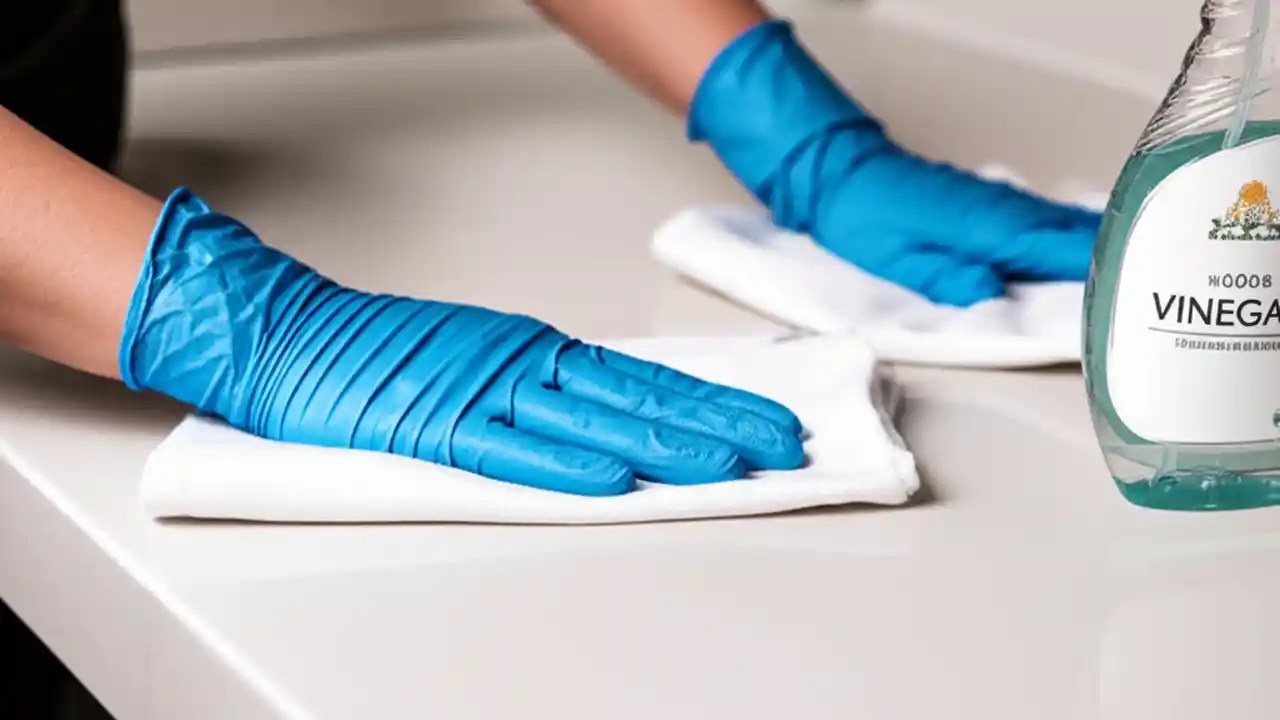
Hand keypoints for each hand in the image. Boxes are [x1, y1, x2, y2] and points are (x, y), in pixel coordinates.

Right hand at [120, 190, 804, 495]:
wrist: (294, 336)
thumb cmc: (386, 356)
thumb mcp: (486, 362)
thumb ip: (547, 393)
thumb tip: (618, 423)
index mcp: (540, 354)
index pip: (646, 382)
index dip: (712, 404)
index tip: (767, 422)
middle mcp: (526, 367)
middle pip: (639, 401)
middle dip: (717, 425)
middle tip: (782, 445)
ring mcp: (483, 395)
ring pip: (591, 424)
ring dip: (665, 446)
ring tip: (730, 466)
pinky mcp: (433, 426)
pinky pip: (508, 451)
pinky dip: (562, 466)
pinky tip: (612, 483)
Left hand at [688, 20, 1100, 305]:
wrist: (839, 173)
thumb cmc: (864, 217)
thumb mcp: (900, 261)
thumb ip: (952, 281)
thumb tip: (998, 299)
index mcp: (990, 227)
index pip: (1065, 251)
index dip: (1105, 276)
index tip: (1137, 300)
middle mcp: (1005, 210)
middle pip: (1079, 236)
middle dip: (1117, 263)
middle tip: (1151, 297)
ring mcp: (1001, 203)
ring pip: (1067, 226)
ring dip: (1099, 250)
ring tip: (1134, 283)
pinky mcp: (991, 205)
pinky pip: (1045, 222)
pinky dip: (1071, 238)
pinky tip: (1083, 257)